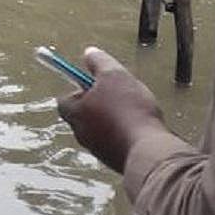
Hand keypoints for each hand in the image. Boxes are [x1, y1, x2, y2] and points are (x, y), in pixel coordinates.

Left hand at [57, 47, 166, 174]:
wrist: (149, 150)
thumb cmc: (128, 109)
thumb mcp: (113, 75)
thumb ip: (99, 62)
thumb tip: (89, 53)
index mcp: (75, 113)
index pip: (65, 100)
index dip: (79, 89)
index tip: (96, 83)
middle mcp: (82, 134)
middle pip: (83, 115)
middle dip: (98, 104)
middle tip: (119, 95)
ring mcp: (99, 150)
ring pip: (101, 130)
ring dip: (113, 120)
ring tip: (135, 111)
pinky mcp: (116, 162)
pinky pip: (117, 143)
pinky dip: (125, 135)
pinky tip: (143, 128)